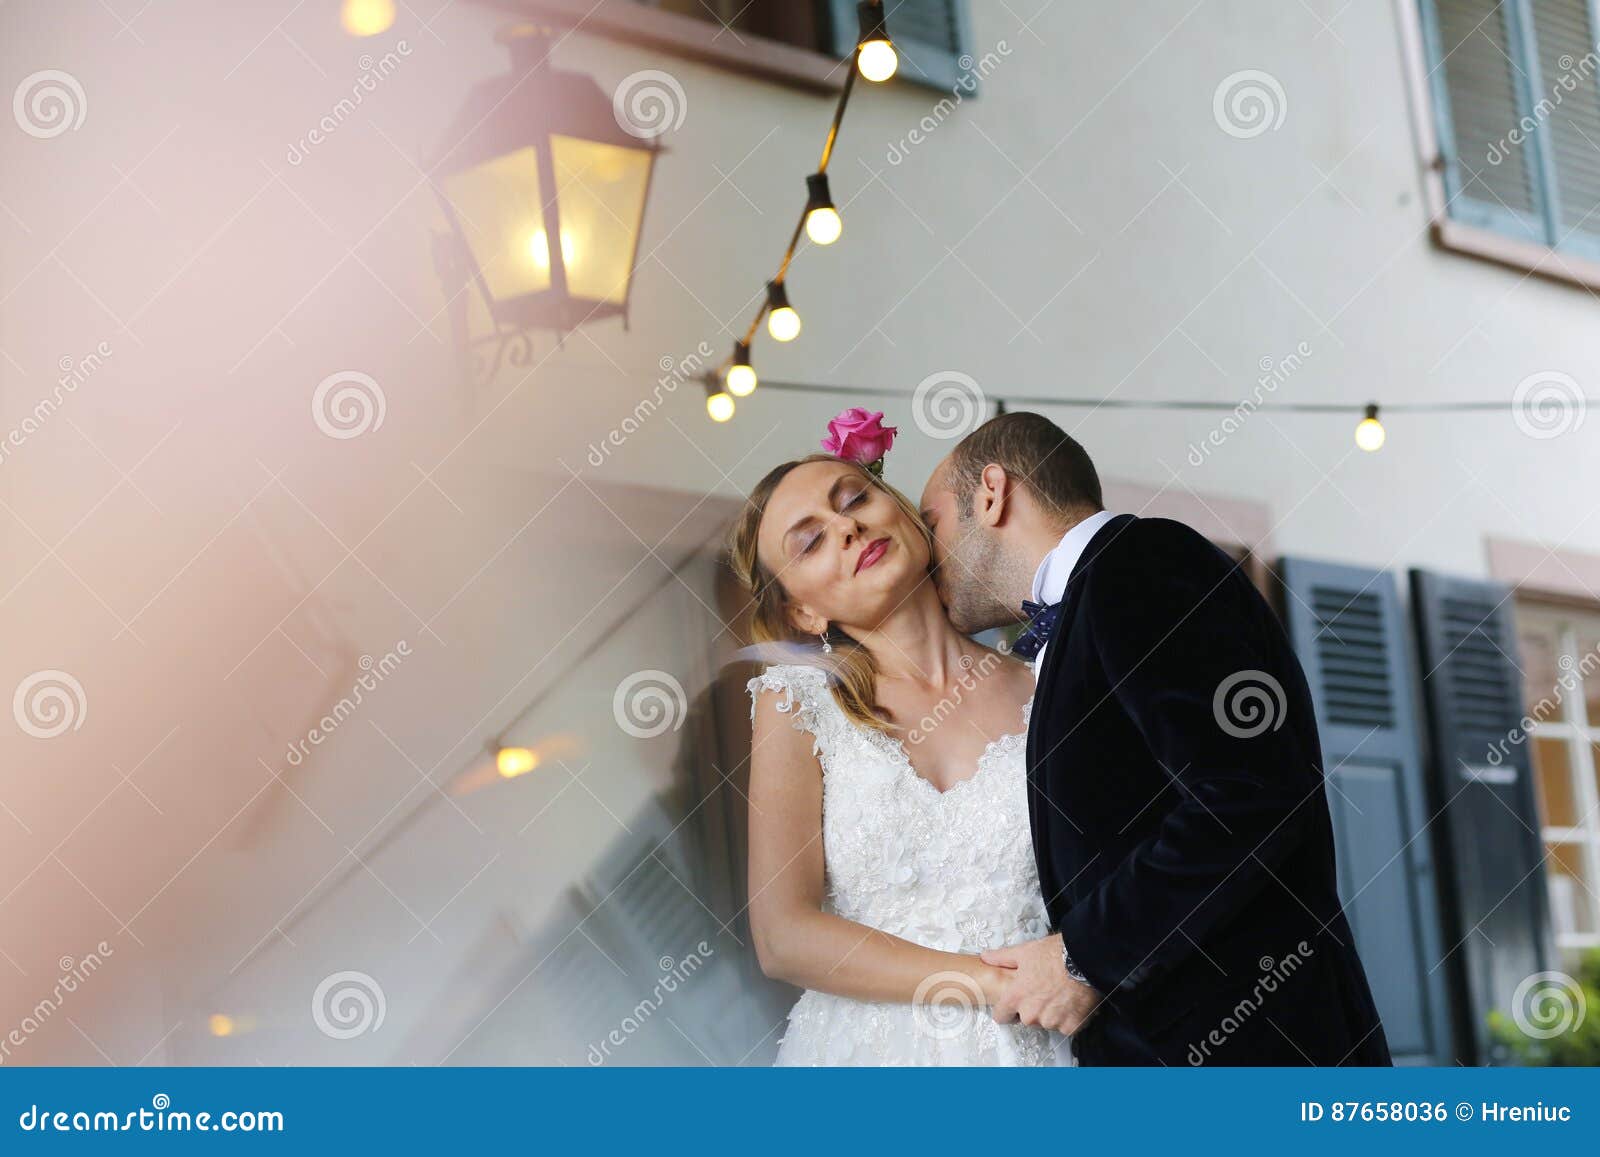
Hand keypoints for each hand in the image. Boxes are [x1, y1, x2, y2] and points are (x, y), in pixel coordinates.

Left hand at [980, 933, 1101, 1033]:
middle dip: (1033, 1009)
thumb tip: (986, 957)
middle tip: (1044, 992)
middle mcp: (1031, 1014)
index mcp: (1016, 998)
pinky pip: (1066, 1027)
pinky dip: (1069, 1018)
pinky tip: (1072, 1002)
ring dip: (1052, 1014)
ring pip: (1047, 1023)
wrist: (1085, 959)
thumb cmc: (1054, 954)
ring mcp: (1051, 1022)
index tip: (1014, 1005)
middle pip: (1026, 1019)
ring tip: (1060, 994)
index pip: (1001, 1017)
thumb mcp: (1024, 952)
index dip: (1007, 1010)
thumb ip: (1002, 958)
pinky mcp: (1070, 1026)